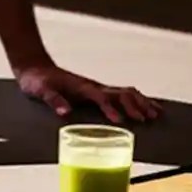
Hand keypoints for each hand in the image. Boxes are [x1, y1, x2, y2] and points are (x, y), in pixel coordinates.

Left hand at [15, 64, 161, 122]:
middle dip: (135, 106)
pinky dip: (137, 101)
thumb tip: (65, 113)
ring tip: (157, 114)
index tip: (121, 121)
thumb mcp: (40, 90)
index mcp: (81, 88)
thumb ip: (52, 100)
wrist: (35, 69)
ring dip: (141, 102)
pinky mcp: (97, 92)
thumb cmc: (37, 81)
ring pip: (126, 93)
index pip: (101, 98)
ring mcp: (97, 88)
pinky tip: (147, 108)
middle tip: (147, 120)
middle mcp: (93, 87)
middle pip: (120, 94)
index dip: (111, 109)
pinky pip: (121, 95)